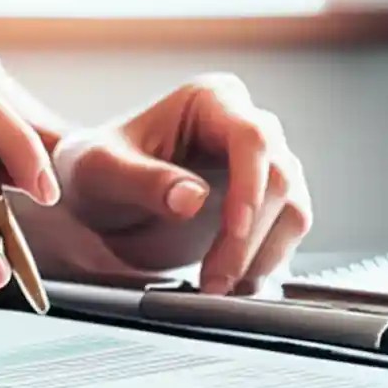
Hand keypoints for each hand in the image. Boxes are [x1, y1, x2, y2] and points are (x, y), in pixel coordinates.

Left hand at [52, 73, 311, 294]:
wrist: (96, 200)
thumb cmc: (95, 170)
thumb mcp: (99, 171)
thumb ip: (142, 181)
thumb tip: (192, 198)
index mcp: (210, 101)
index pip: (252, 137)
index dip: (250, 185)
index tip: (232, 231)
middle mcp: (246, 127)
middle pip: (279, 178)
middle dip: (249, 237)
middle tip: (213, 280)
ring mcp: (261, 168)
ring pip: (292, 210)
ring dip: (261, 256)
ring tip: (216, 287)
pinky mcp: (265, 206)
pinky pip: (284, 236)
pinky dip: (262, 265)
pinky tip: (228, 284)